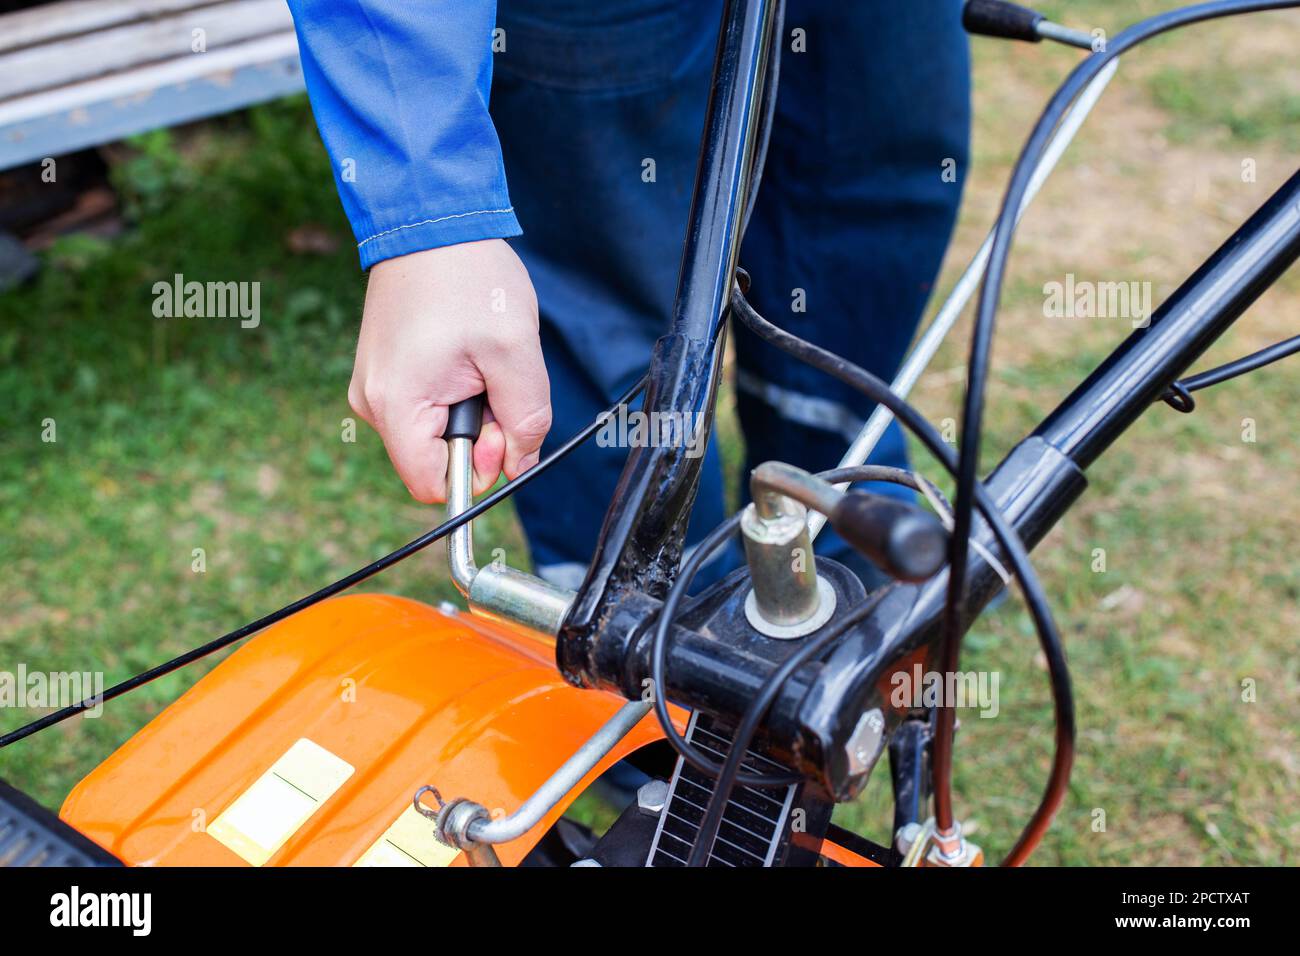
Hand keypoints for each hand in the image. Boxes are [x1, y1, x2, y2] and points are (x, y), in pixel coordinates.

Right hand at [348, 239, 550, 502]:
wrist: (429, 221)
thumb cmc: (470, 278)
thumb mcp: (515, 351)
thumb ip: (526, 419)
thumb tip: (519, 465)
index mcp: (398, 406)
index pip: (434, 485)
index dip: (478, 469)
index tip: (500, 424)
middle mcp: (373, 403)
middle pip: (435, 458)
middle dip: (478, 432)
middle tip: (494, 378)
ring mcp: (374, 386)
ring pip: (434, 431)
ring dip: (468, 407)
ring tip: (477, 355)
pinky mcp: (383, 370)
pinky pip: (424, 405)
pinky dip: (452, 389)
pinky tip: (463, 350)